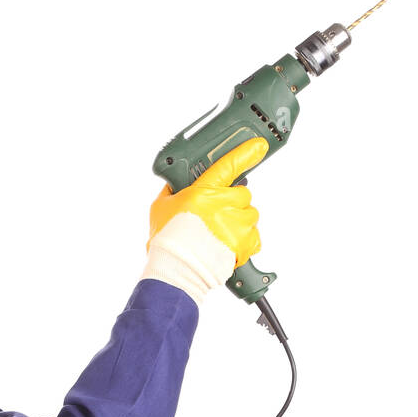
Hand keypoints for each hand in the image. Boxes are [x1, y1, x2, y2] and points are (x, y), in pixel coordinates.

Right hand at [140, 137, 266, 304]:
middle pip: (242, 194)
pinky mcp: (246, 243)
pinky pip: (255, 237)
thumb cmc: (168, 242)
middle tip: (216, 217)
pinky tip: (228, 248)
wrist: (178, 270)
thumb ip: (171, 193)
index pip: (226, 166)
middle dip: (232, 203)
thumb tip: (174, 185)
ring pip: (250, 215)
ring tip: (221, 237)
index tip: (258, 146)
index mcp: (203, 192)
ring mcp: (237, 224)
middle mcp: (224, 204)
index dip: (244, 153)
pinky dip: (245, 242)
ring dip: (239, 222)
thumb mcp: (160, 210)